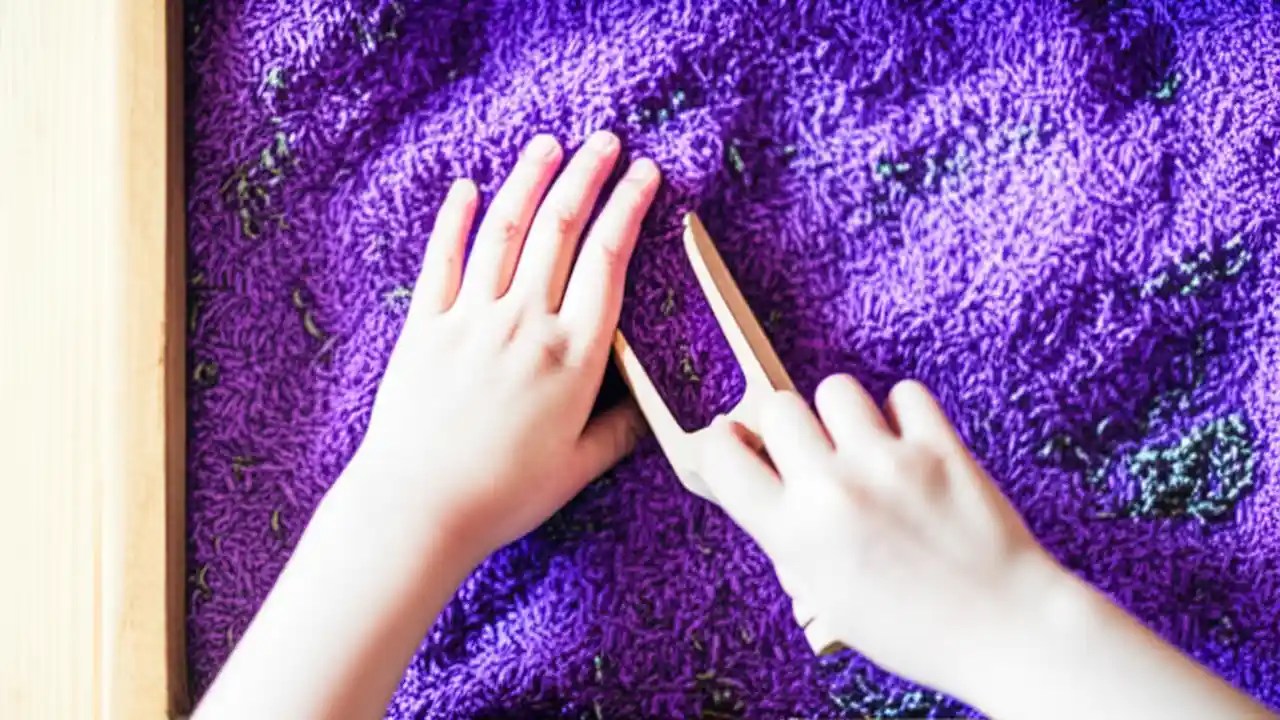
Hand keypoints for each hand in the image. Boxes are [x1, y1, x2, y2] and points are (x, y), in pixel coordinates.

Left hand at [346, 131, 659, 563]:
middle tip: (606, 142)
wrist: (419, 508)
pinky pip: (443, 260)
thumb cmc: (504, 496)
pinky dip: (456, 220)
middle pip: (561, 229)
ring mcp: (472, 321)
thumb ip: (621, 429)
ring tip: (548, 144)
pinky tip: (468, 189)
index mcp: (573, 357)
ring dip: (529, 180)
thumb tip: (654, 407)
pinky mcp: (426, 328)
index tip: (645, 176)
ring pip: (506, 232)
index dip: (629, 209)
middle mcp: (525, 325)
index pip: (608, 261)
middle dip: (587, 176)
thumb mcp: (579, 468)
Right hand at [698, 377, 1062, 697]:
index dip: (724, 445)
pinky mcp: (939, 447)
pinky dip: (904, 413)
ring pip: (836, 389)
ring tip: (865, 447)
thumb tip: (769, 488)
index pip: (722, 456)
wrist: (1003, 630)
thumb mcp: (827, 597)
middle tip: (812, 452)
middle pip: (779, 407)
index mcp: (795, 534)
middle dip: (788, 426)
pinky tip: (910, 445)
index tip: (738, 447)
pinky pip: (904, 393)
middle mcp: (833, 489)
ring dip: (843, 415)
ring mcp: (887, 463)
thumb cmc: (914, 628)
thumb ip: (791, 540)